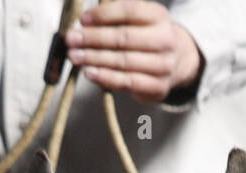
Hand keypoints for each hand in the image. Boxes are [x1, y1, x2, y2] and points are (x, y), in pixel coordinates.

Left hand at [66, 2, 202, 102]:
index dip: (104, 15)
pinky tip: (89, 73)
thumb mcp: (137, 19)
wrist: (174, 63)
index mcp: (159, 15)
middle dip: (93, 38)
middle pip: (124, 38)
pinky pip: (127, 82)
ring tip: (75, 56)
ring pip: (123, 62)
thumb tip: (84, 20)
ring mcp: (163, 65)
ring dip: (95, 59)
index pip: (129, 11)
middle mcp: (165, 39)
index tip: (82, 20)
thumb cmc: (145, 37)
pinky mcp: (158, 87)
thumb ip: (115, 15)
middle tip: (71, 39)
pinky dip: (105, 78)